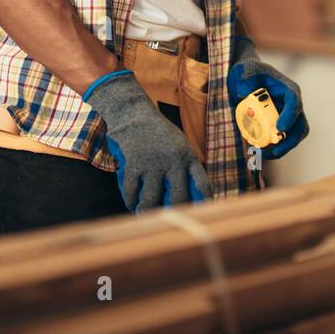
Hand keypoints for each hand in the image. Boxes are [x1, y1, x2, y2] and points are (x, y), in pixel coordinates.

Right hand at [83, 70, 211, 210]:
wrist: (134, 113)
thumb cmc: (159, 136)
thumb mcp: (179, 147)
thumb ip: (186, 170)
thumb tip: (192, 202)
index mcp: (188, 157)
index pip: (202, 184)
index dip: (203, 204)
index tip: (201, 217)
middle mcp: (173, 161)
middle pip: (177, 199)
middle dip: (172, 214)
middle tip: (166, 220)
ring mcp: (153, 163)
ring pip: (151, 202)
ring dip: (146, 211)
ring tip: (145, 213)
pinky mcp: (133, 164)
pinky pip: (132, 194)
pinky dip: (131, 202)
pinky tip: (133, 202)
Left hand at [226, 38, 308, 158]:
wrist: (246, 79)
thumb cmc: (249, 73)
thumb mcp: (245, 72)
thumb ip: (245, 81)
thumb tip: (244, 93)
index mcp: (288, 89)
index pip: (294, 103)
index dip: (290, 116)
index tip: (279, 128)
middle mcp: (292, 105)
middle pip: (300, 126)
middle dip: (289, 141)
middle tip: (272, 151)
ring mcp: (288, 117)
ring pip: (293, 137)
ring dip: (282, 148)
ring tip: (264, 155)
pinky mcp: (279, 126)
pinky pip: (282, 140)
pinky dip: (273, 148)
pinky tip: (259, 150)